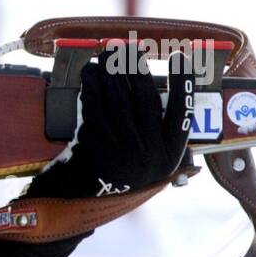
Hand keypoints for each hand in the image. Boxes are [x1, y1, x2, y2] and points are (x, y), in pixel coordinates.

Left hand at [24, 46, 191, 199]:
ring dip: (112, 71)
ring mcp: (120, 149)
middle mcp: (148, 155)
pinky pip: (94, 104)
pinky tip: (89, 72)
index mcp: (167, 159)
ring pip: (119, 98)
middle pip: (146, 99)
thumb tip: (170, 97)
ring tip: (106, 55)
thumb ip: (156, 140)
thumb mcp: (143, 169)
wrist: (71, 206)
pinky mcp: (93, 143)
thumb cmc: (108, 182)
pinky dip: (92, 85)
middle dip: (136, 69)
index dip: (184, 84)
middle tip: (128, 50)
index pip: (182, 114)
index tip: (181, 58)